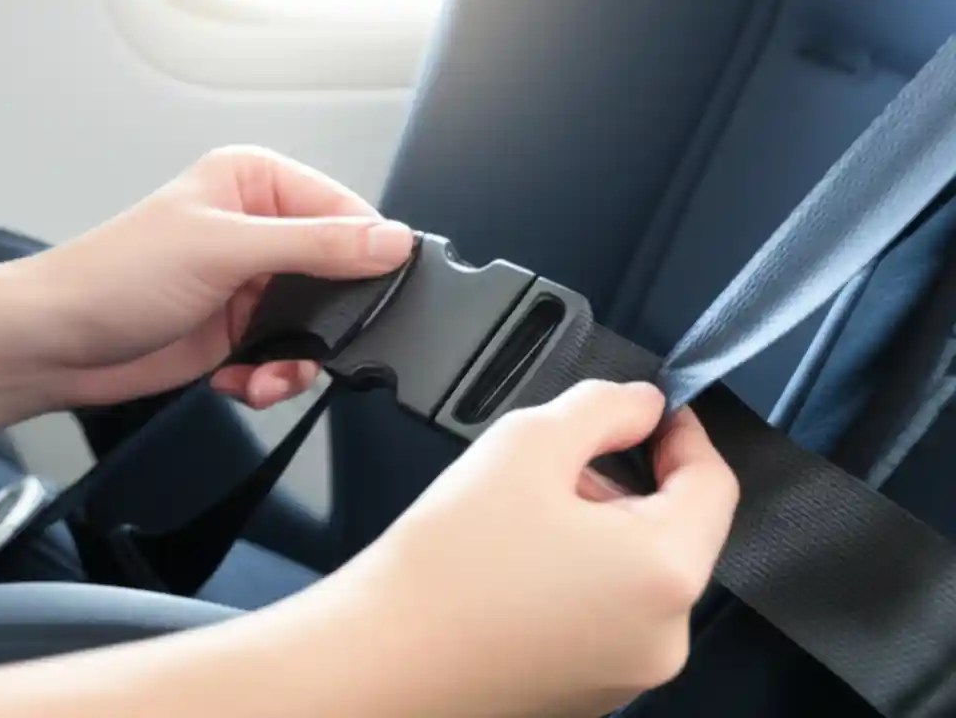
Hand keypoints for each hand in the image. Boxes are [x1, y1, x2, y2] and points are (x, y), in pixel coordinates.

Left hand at [20, 146, 414, 407]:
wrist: (56, 344)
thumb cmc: (112, 277)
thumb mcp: (224, 250)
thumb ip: (314, 246)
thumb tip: (389, 240)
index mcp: (254, 182)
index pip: (344, 211)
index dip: (366, 254)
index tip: (373, 293)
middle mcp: (255, 230)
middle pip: (336, 275)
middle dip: (327, 322)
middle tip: (310, 346)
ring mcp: (247, 285)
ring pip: (315, 326)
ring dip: (296, 361)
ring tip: (265, 375)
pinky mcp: (237, 333)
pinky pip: (285, 359)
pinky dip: (270, 379)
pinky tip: (240, 381)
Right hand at [326, 381, 737, 716]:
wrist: (379, 660)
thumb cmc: (447, 563)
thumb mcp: (527, 443)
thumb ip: (603, 407)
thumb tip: (644, 405)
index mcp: (665, 570)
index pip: (715, 483)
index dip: (683, 434)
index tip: (651, 412)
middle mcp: (664, 635)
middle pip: (676, 531)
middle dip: (626, 484)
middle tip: (557, 465)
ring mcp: (628, 673)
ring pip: (638, 575)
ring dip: (600, 532)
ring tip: (521, 520)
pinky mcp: (589, 693)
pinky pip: (608, 617)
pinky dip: (579, 581)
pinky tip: (516, 568)